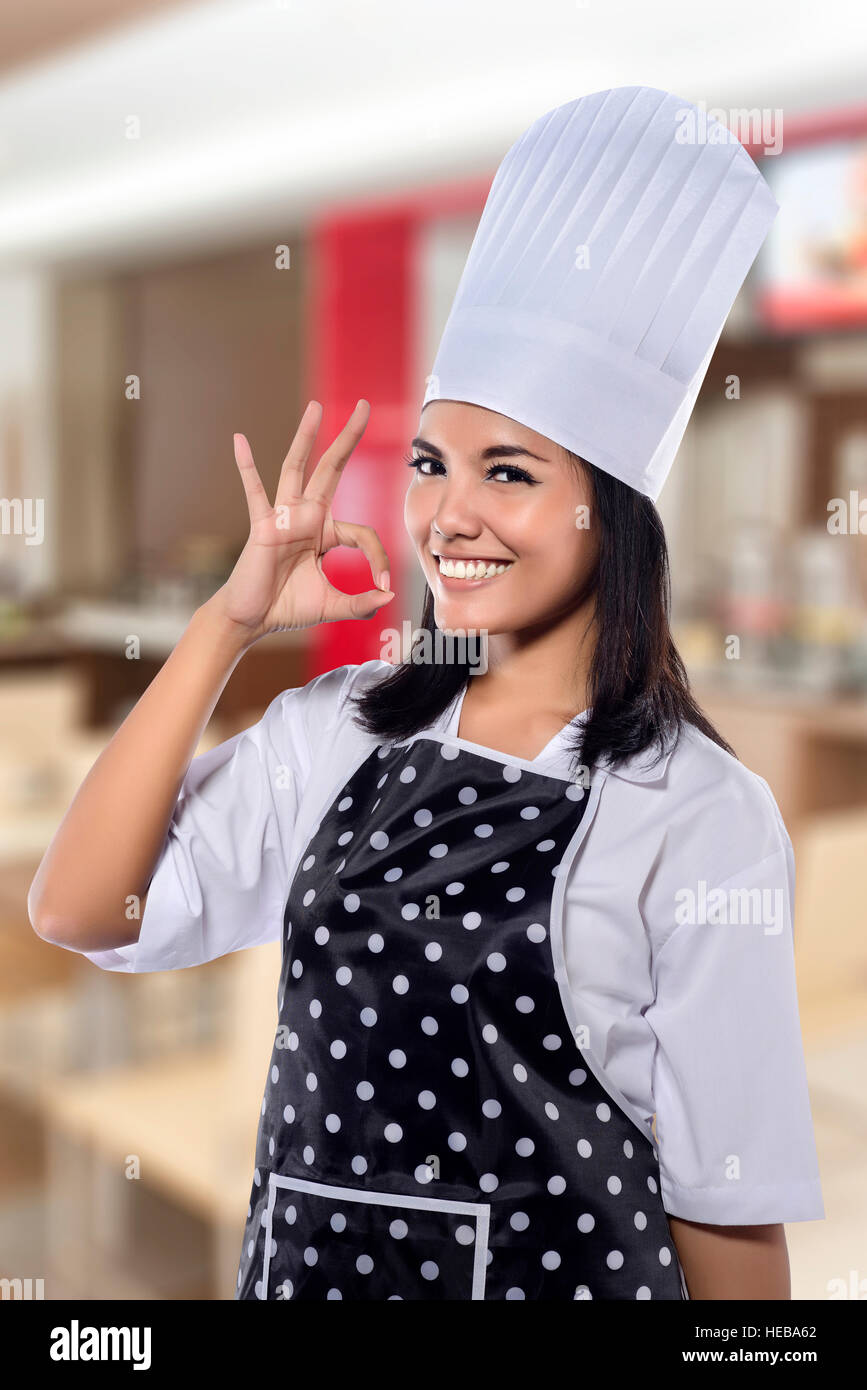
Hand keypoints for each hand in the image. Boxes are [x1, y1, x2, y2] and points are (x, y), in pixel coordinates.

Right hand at [212, 399, 393, 640]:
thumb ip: (360, 603)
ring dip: (306, 437)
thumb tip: (388, 596)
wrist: (253, 620)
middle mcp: (306, 517)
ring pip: (296, 469)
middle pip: (331, 469)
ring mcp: (284, 518)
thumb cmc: (286, 607)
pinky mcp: (263, 527)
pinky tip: (239, 440)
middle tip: (364, 405)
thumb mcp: (332, 605)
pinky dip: (246, 467)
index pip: (363, 533)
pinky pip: (255, 493)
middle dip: (348, 438)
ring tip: (316, 407)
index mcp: (325, 533)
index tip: (384, 584)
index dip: (379, 558)